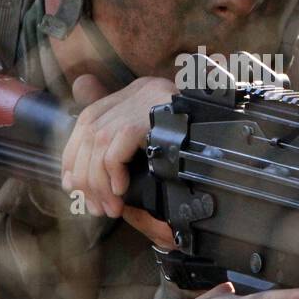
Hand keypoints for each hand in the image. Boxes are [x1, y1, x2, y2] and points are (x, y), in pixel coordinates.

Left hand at [60, 73, 175, 247]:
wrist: (227, 152)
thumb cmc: (191, 158)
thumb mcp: (150, 150)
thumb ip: (115, 151)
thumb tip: (71, 171)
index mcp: (137, 93)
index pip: (88, 119)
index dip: (74, 152)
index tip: (71, 182)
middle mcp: (139, 91)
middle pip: (90, 132)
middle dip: (85, 174)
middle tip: (93, 204)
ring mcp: (147, 100)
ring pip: (99, 143)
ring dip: (98, 181)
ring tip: (109, 206)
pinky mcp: (153, 116)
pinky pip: (117, 147)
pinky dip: (112, 172)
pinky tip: (121, 190)